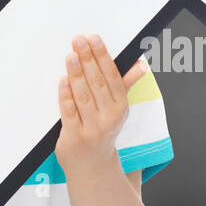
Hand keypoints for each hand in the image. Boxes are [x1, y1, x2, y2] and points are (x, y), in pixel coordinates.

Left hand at [55, 34, 146, 172]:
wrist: (93, 166)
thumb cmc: (103, 131)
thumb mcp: (118, 109)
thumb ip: (126, 83)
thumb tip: (141, 65)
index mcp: (121, 107)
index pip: (112, 77)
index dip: (103, 56)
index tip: (94, 39)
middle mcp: (109, 118)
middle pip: (97, 83)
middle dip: (88, 60)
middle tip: (79, 41)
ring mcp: (92, 128)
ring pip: (83, 96)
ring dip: (76, 74)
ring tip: (71, 55)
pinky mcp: (75, 136)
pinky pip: (69, 111)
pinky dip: (66, 95)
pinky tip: (63, 80)